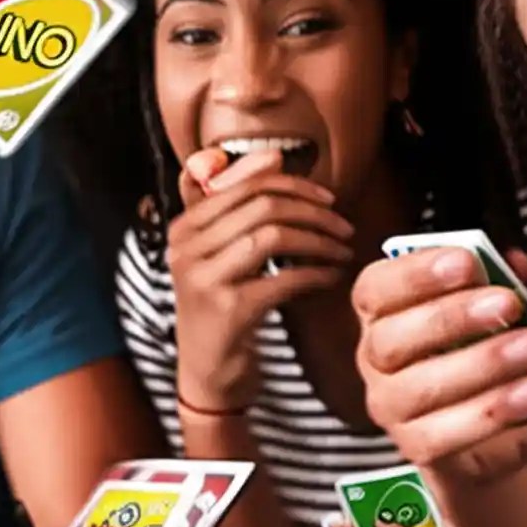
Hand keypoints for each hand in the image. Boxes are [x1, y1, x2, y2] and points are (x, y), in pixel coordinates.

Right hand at [168, 149, 352, 411]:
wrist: (206, 369)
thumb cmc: (219, 305)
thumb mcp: (213, 253)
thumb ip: (230, 206)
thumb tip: (271, 156)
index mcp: (183, 228)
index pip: (243, 186)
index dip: (293, 184)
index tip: (327, 198)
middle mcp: (186, 249)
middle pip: (261, 206)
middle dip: (313, 212)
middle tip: (343, 226)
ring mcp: (205, 279)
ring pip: (272, 236)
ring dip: (319, 240)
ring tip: (342, 250)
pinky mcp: (229, 310)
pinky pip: (284, 278)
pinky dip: (317, 274)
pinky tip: (333, 276)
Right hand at [353, 246, 526, 478]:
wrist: (481, 428)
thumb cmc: (477, 351)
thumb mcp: (488, 312)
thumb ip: (497, 284)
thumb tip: (515, 264)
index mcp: (380, 315)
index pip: (376, 289)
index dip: (414, 274)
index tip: (465, 262)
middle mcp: (373, 360)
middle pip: (390, 338)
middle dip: (450, 318)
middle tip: (508, 304)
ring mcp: (390, 406)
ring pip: (417, 388)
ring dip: (481, 365)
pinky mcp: (415, 445)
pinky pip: (444, 434)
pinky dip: (492, 413)